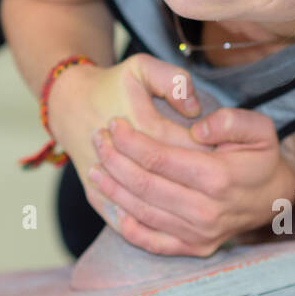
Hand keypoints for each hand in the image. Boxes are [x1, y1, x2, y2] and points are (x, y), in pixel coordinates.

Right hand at [46, 54, 207, 231]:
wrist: (68, 104)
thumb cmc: (111, 85)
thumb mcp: (141, 67)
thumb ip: (173, 81)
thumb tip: (194, 110)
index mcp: (143, 128)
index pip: (189, 152)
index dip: (213, 156)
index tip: (225, 152)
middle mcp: (126, 162)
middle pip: (174, 183)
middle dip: (198, 185)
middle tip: (212, 178)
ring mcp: (108, 185)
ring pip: (149, 208)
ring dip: (175, 208)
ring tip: (195, 198)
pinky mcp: (96, 198)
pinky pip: (125, 224)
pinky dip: (147, 227)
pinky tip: (166, 222)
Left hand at [88, 105, 285, 256]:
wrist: (277, 199)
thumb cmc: (262, 158)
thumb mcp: (259, 128)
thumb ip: (230, 121)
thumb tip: (197, 128)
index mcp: (217, 178)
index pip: (159, 159)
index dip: (130, 141)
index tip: (114, 124)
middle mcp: (206, 211)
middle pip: (144, 186)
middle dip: (114, 161)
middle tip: (98, 140)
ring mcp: (199, 234)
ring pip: (142, 213)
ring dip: (113, 190)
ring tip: (94, 169)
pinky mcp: (194, 248)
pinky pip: (152, 242)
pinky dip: (127, 226)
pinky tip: (112, 205)